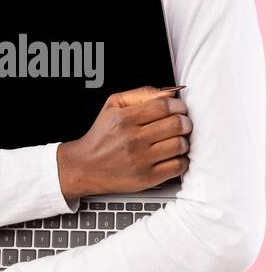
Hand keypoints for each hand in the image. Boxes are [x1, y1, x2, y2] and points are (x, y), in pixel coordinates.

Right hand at [56, 86, 191, 203]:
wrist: (86, 166)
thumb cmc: (102, 135)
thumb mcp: (113, 105)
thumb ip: (141, 94)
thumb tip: (169, 93)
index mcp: (125, 119)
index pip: (164, 106)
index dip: (178, 106)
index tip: (179, 109)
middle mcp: (133, 139)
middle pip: (176, 124)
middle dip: (185, 122)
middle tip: (182, 124)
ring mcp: (140, 160)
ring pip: (179, 145)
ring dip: (184, 141)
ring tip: (177, 140)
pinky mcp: (146, 178)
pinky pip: (177, 167)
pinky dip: (182, 160)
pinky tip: (174, 156)